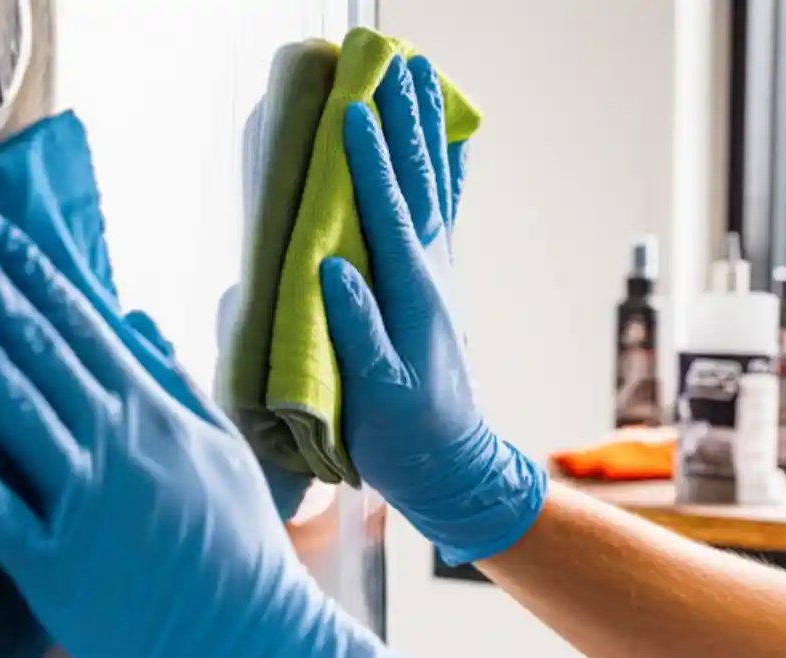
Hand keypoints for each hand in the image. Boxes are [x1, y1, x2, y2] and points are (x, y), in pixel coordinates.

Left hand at [0, 209, 401, 657]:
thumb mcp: (220, 449)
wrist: (251, 643)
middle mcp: (117, 442)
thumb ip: (174, 380)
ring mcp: (85, 503)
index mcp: (155, 410)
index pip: (79, 319)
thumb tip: (135, 319)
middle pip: (34, 347)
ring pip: (9, 409)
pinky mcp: (56, 569)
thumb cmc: (237, 548)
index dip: (23, 265)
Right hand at [319, 55, 545, 564]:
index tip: (356, 109)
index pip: (388, 215)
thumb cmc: (408, 438)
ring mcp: (437, 275)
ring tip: (420, 77)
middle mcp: (431, 274)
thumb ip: (358, 332)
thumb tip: (332, 268)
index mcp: (412, 296)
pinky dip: (444, 172)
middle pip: (418, 183)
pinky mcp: (434, 285)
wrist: (453, 465)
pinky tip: (450, 143)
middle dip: (405, 121)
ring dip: (425, 130)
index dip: (369, 162)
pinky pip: (441, 213)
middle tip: (394, 63)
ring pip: (432, 187)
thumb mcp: (380, 395)